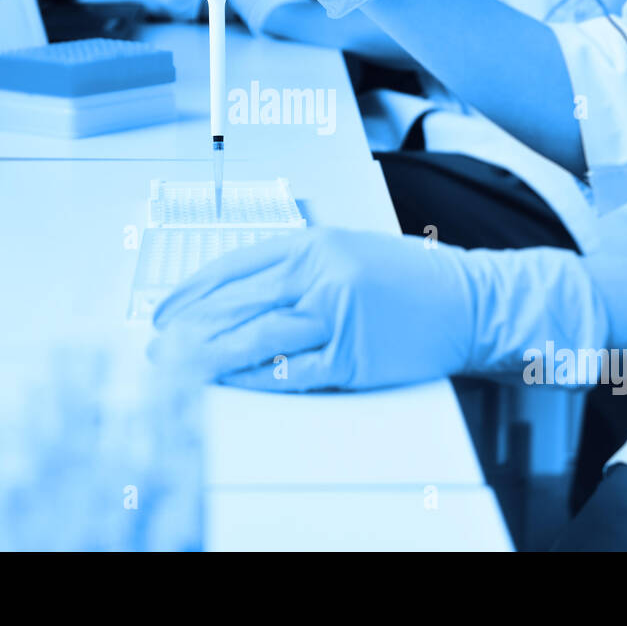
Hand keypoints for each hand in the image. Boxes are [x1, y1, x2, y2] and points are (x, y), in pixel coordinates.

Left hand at [147, 227, 609, 391]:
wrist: (469, 301)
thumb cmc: (409, 278)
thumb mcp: (347, 251)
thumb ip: (294, 268)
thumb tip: (235, 295)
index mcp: (313, 242)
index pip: (234, 265)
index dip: (192, 290)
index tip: (165, 310)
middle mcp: (320, 273)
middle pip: (236, 302)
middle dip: (188, 327)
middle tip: (157, 347)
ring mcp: (336, 315)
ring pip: (255, 335)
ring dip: (209, 354)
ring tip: (178, 368)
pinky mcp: (351, 356)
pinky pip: (289, 371)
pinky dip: (253, 378)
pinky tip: (227, 383)